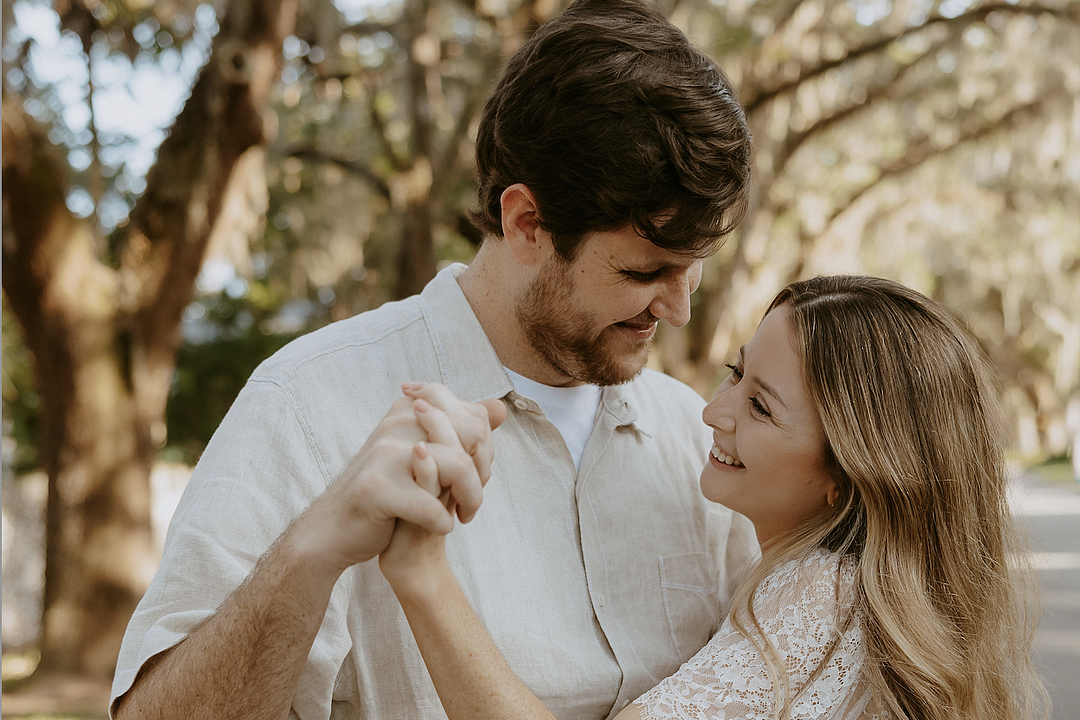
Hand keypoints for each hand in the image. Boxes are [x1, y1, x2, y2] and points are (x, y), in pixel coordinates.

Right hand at [286, 385, 503, 579]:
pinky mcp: (376, 488)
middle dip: (483, 472)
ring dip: (471, 498)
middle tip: (472, 500)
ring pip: (458, 466)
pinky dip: (443, 522)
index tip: (476, 475)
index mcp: (409, 410)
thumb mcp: (425, 456)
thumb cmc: (387, 493)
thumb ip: (461, 431)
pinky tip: (440, 528)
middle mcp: (398, 423)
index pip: (474, 417)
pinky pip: (431, 506)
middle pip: (472, 435)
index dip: (485, 450)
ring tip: (463, 516)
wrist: (332, 530)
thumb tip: (501, 407)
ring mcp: (385, 453)